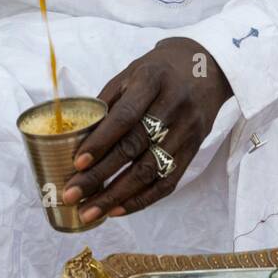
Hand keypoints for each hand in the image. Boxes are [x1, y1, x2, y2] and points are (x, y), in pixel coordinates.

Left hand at [62, 37, 232, 222]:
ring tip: (89, 211)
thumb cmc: (158, 70)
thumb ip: (108, 103)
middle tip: (71, 194)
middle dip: (100, 176)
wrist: (206, 67)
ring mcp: (188, 130)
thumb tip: (76, 139)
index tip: (77, 163)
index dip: (101, 141)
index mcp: (153, 80)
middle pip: (135, 147)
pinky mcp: (195, 149)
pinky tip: (117, 210)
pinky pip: (167, 181)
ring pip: (150, 170)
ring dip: (116, 196)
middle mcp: (174, 105)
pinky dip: (141, 200)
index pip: (126, 116)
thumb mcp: (131, 73)